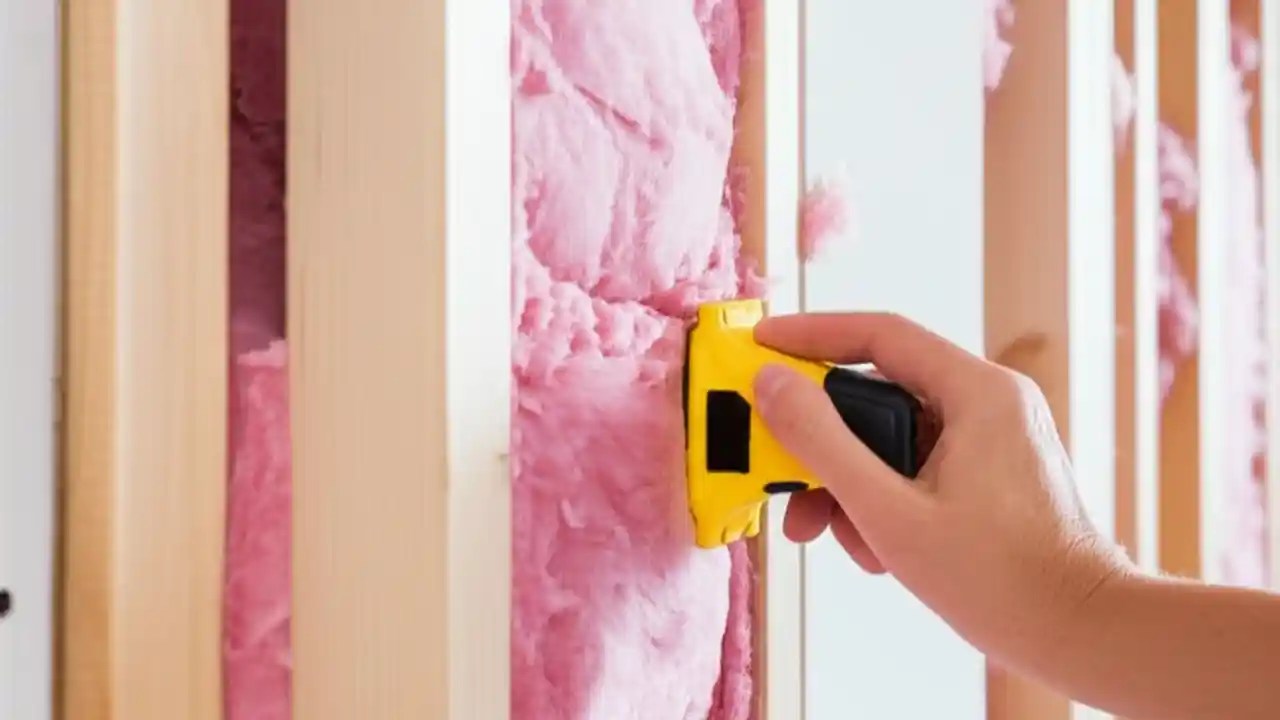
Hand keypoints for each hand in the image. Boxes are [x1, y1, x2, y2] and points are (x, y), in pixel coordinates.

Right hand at [752, 312, 1133, 679]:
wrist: (1083, 634)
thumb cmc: (1000, 579)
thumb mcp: (889, 511)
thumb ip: (822, 444)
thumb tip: (771, 385)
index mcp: (977, 392)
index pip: (878, 334)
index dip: (810, 335)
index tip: (760, 346)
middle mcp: (990, 402)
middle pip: (879, 395)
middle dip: (824, 440)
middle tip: (781, 474)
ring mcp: (993, 438)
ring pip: (893, 437)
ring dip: (850, 482)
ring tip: (834, 533)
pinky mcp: (991, 472)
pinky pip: (916, 465)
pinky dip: (884, 498)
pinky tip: (876, 547)